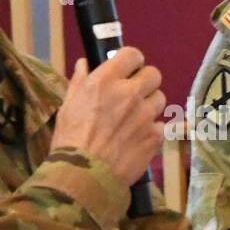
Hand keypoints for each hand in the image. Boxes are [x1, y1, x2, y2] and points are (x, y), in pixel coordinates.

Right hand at [51, 47, 165, 187]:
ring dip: (150, 105)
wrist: (84, 175)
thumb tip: (84, 63)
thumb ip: (79, 81)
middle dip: (145, 81)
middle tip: (134, 93)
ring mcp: (145, 115)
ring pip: (160, 98)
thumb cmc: (70, 140)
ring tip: (136, 118)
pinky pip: (161, 125)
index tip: (128, 69)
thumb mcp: (67, 106)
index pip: (132, 54)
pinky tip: (138, 138)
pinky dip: (152, 130)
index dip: (131, 61)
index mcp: (106, 81)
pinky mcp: (155, 136)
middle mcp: (129, 93)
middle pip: (154, 74)